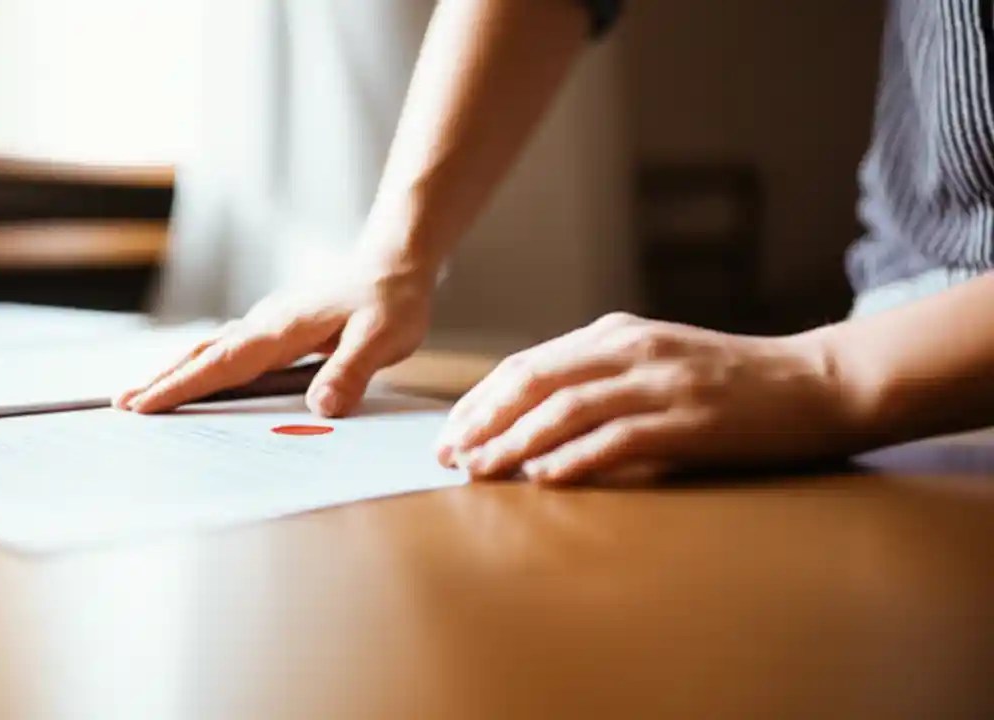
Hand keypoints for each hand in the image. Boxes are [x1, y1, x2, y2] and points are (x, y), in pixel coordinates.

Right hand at [115, 254, 434, 416]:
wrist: (395, 262)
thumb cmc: (390, 300)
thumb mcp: (382, 338)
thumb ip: (350, 371)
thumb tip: (321, 407)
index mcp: (282, 329)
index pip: (222, 363)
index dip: (183, 385)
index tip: (145, 404)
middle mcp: (266, 324)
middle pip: (203, 354)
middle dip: (162, 380)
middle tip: (123, 404)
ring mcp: (268, 323)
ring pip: (211, 349)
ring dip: (176, 371)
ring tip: (143, 394)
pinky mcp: (277, 327)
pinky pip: (229, 348)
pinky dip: (202, 364)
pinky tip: (197, 375)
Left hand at [435, 312, 856, 483]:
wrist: (817, 383)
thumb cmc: (729, 381)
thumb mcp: (655, 361)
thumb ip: (599, 377)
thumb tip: (530, 421)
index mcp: (616, 334)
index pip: (527, 364)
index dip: (480, 400)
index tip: (450, 434)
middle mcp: (630, 350)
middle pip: (533, 380)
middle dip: (482, 420)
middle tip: (450, 457)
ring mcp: (660, 382)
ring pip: (564, 408)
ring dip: (514, 442)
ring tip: (481, 471)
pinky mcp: (689, 419)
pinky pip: (616, 438)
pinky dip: (574, 459)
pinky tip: (543, 478)